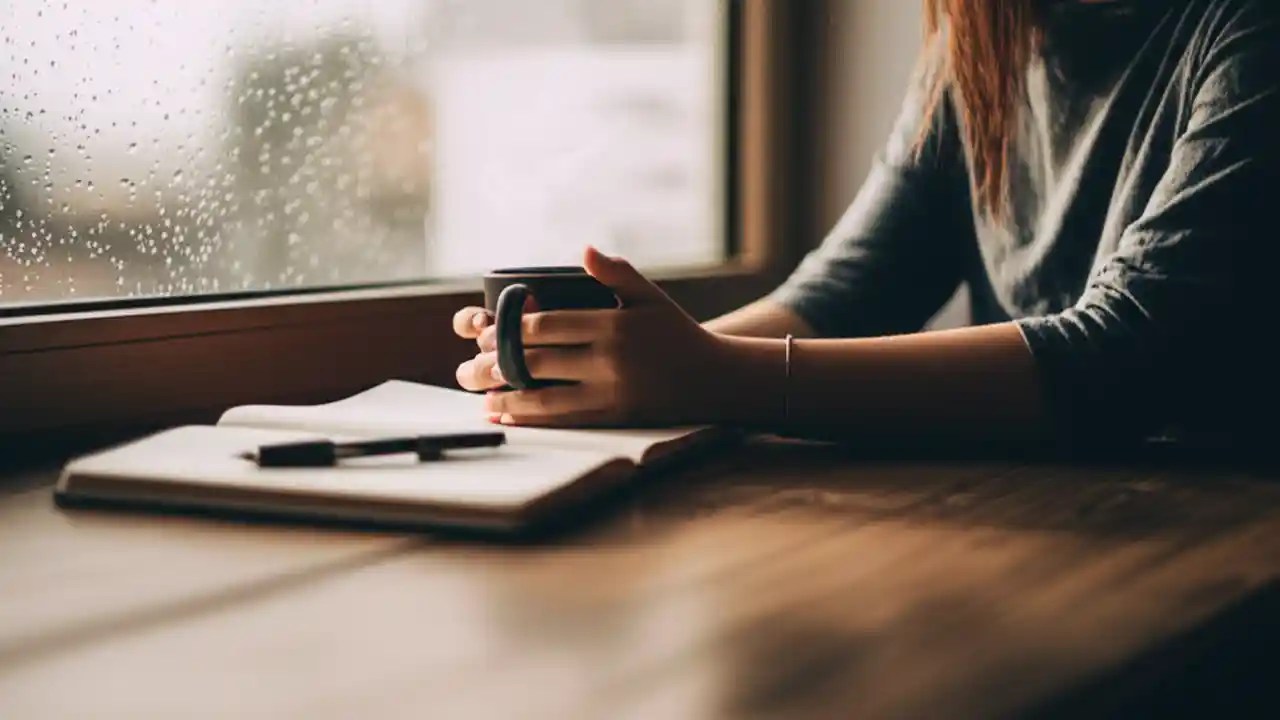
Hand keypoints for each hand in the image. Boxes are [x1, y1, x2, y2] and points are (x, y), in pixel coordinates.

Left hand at [453, 247, 729, 426]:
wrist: (713, 380)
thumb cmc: (676, 333)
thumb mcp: (650, 296)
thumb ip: (616, 272)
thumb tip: (583, 250)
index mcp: (613, 327)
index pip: (547, 328)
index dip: (510, 332)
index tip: (485, 334)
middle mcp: (609, 362)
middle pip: (538, 362)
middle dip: (497, 364)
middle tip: (470, 365)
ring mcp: (609, 394)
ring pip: (544, 398)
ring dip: (505, 396)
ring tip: (479, 394)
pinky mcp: (612, 418)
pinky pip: (562, 421)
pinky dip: (529, 418)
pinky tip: (506, 415)